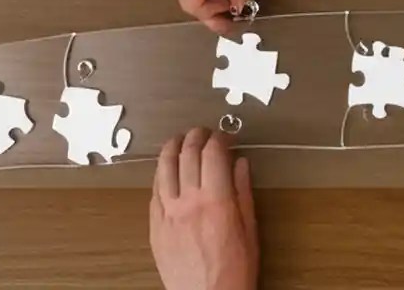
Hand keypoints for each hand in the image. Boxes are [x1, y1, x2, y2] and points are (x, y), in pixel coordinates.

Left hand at [150, 128, 258, 289]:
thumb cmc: (233, 271)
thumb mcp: (250, 230)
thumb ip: (243, 192)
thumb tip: (240, 164)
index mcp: (216, 201)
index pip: (214, 154)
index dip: (220, 138)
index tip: (226, 136)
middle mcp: (188, 202)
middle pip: (188, 154)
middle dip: (197, 136)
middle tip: (204, 132)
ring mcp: (168, 214)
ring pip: (164, 168)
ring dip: (172, 148)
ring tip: (179, 140)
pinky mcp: (155, 227)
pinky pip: (154, 191)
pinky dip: (160, 174)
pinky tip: (166, 170)